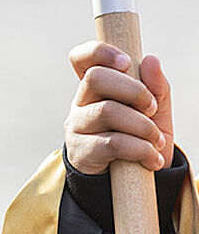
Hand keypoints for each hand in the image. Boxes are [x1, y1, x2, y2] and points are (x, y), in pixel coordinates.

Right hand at [65, 41, 173, 174]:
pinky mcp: (82, 151)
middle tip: (151, 107)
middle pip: (96, 78)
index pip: (82, 59)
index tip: (125, 62)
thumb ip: (156, 87)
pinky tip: (152, 159)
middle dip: (133, 90)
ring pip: (107, 111)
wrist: (132, 180)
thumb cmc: (140, 138)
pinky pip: (113, 142)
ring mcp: (77, 126)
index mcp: (97, 87)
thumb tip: (150, 60)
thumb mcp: (155, 111)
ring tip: (156, 140)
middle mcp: (81, 103)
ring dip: (142, 125)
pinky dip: (140, 149)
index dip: (98, 52)